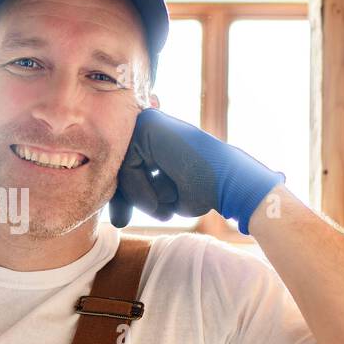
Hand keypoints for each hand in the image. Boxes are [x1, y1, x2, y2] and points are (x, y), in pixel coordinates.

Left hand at [108, 107, 284, 234]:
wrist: (228, 183)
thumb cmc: (203, 191)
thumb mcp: (164, 196)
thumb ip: (140, 192)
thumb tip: (114, 214)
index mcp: (153, 141)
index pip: (123, 169)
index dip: (122, 197)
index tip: (119, 221)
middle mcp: (148, 128)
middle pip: (119, 166)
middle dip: (120, 198)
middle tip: (119, 222)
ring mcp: (147, 122)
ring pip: (121, 168)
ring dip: (139, 197)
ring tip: (162, 209)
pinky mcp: (148, 125)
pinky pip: (127, 165)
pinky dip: (140, 189)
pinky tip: (161, 200)